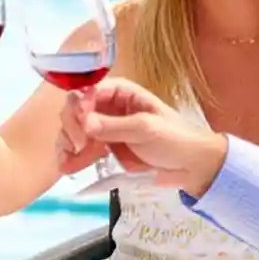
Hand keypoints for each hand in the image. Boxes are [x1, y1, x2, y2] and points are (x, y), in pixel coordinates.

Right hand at [67, 77, 228, 196]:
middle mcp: (109, 107)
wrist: (192, 167)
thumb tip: (84, 122)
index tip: (80, 125)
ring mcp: (105, 129)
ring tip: (66, 164)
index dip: (79, 105)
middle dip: (71, 127)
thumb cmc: (176, 139)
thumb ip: (114, 126)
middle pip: (76, 111)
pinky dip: (72, 157)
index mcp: (121, 92)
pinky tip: (68, 168)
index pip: (88, 91)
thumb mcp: (147, 129)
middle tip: (78, 147)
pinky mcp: (105, 149)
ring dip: (66, 145)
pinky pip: (82, 149)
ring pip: (74, 131)